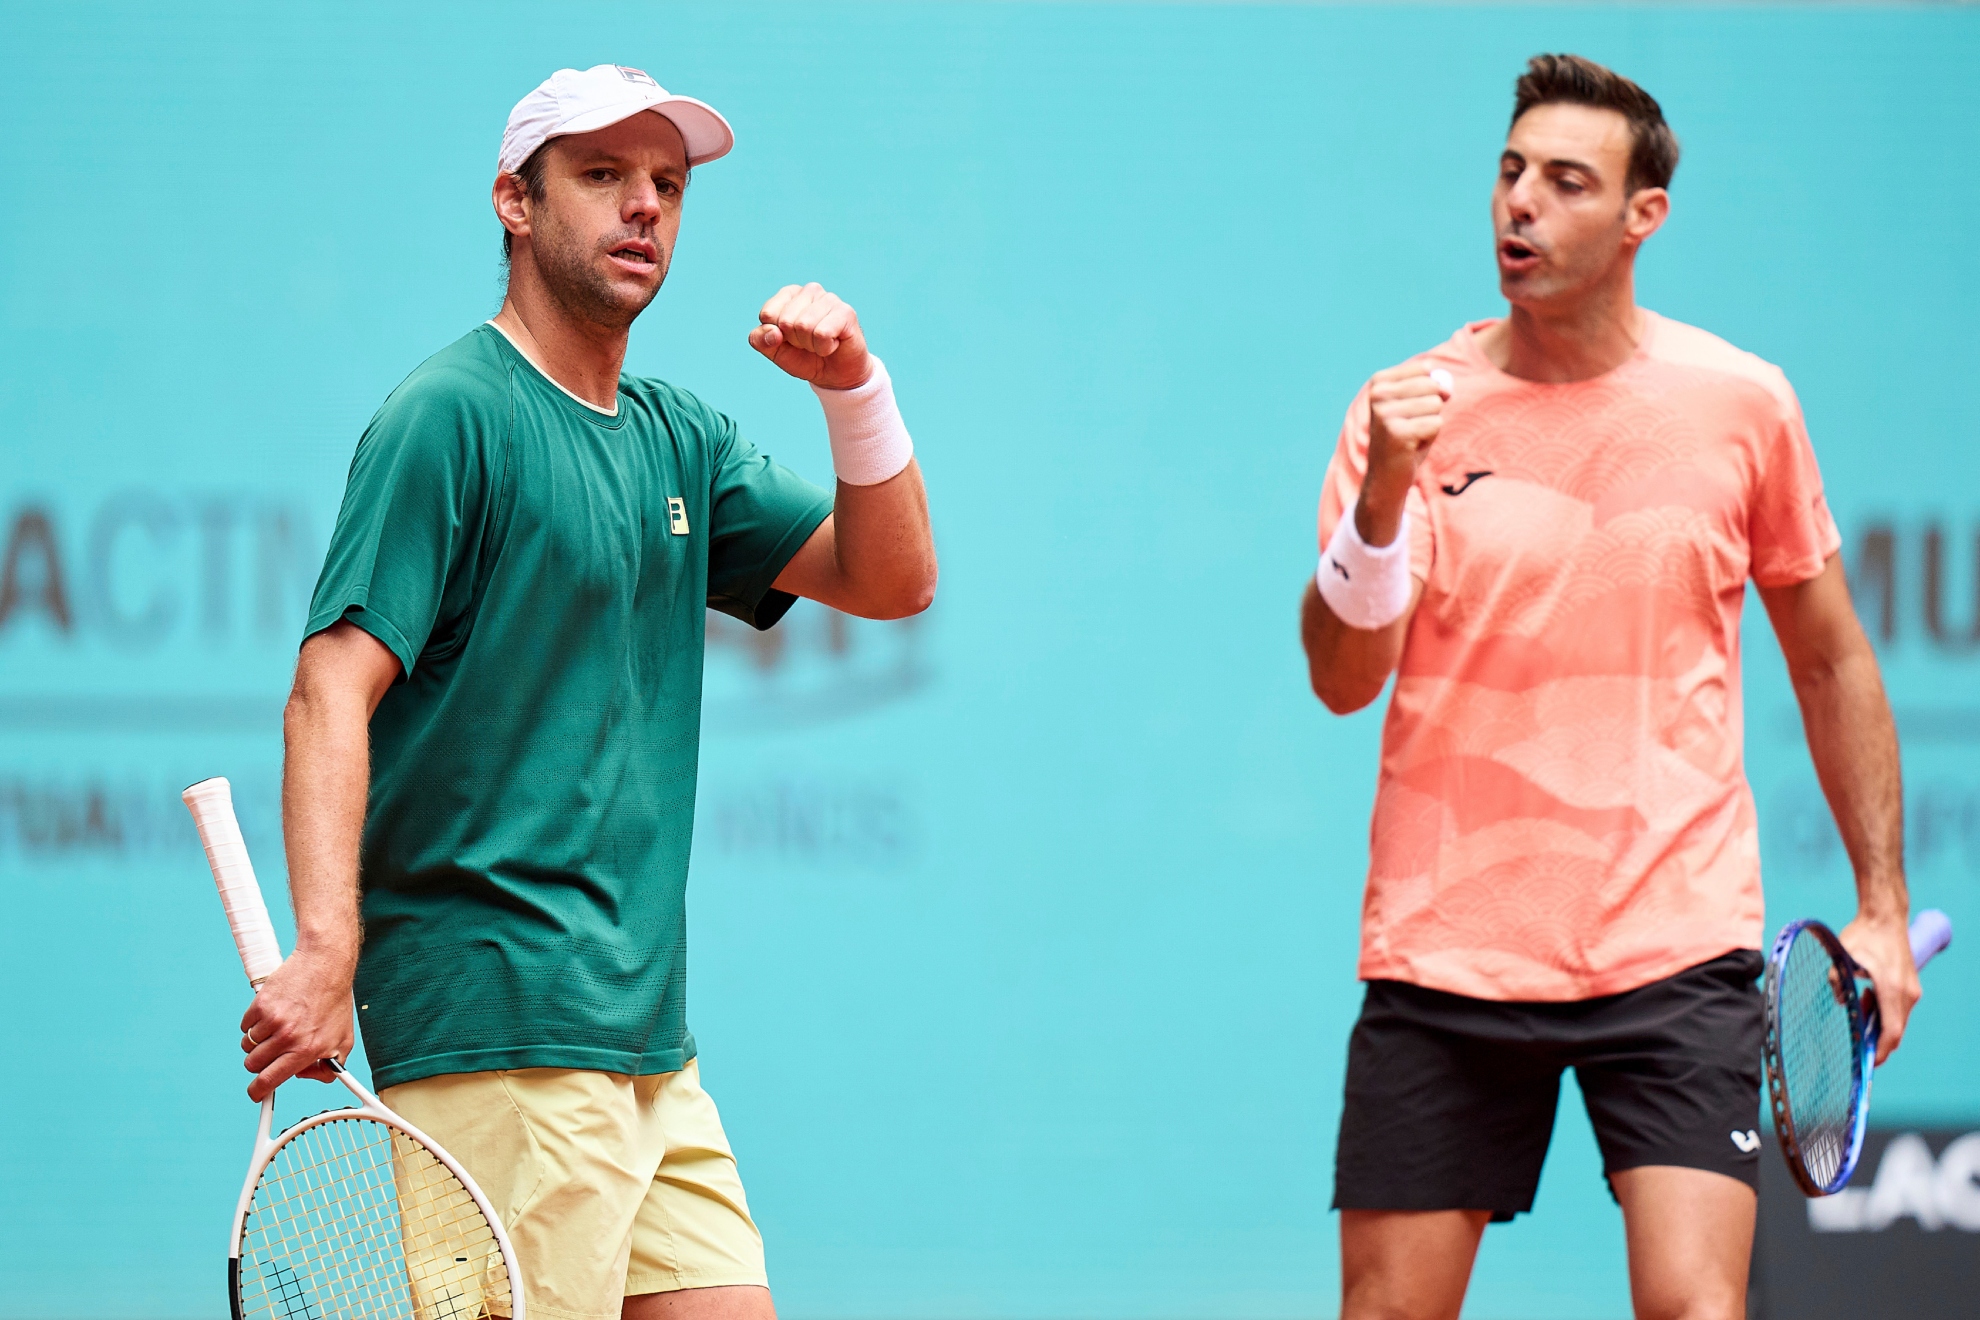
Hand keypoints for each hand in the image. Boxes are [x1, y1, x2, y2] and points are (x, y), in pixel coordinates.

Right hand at [240, 944, 356, 1101]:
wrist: (325, 966)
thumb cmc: (334, 1002)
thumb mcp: (343, 1039)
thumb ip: (330, 1065)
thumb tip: (307, 1076)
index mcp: (307, 1050)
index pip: (271, 1080)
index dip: (259, 1091)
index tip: (256, 1093)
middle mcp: (288, 1037)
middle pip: (253, 1065)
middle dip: (261, 1062)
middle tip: (274, 1049)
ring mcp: (273, 1020)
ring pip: (248, 1045)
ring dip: (259, 1041)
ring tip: (279, 1026)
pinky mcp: (261, 1004)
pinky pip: (245, 1026)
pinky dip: (255, 1023)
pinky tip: (273, 1012)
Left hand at [748, 283, 872, 390]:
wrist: (835, 376)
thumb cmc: (804, 358)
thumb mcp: (774, 351)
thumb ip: (760, 340)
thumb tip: (773, 333)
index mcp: (788, 294)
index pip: (768, 314)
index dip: (776, 336)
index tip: (791, 339)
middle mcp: (809, 291)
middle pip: (786, 321)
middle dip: (795, 341)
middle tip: (809, 343)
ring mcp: (829, 299)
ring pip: (804, 326)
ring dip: (811, 345)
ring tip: (821, 343)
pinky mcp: (845, 312)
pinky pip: (822, 334)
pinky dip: (824, 348)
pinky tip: (833, 344)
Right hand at [1356, 362, 1451, 545]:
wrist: (1386, 476)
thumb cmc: (1404, 437)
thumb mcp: (1415, 405)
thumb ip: (1432, 388)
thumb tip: (1446, 388)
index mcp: (1379, 382)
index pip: (1425, 369)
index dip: (1431, 389)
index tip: (1413, 407)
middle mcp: (1378, 395)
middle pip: (1432, 385)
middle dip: (1431, 408)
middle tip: (1413, 425)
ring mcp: (1385, 414)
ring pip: (1435, 405)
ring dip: (1431, 424)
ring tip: (1413, 436)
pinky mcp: (1397, 433)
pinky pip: (1436, 424)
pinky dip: (1430, 438)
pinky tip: (1412, 447)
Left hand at [1839, 910, 1921, 1063]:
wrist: (1884, 917)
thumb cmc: (1863, 936)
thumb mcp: (1842, 958)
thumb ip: (1837, 981)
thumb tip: (1840, 1001)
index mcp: (1892, 990)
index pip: (1890, 1031)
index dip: (1879, 1049)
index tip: (1868, 1062)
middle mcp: (1907, 993)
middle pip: (1894, 1029)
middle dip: (1876, 1042)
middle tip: (1858, 1049)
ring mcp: (1911, 989)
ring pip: (1896, 1019)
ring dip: (1877, 1024)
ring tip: (1858, 1014)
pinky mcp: (1909, 985)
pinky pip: (1896, 1008)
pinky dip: (1881, 1012)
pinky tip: (1865, 1001)